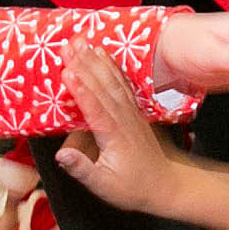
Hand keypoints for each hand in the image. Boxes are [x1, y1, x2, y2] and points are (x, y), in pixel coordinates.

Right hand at [52, 43, 191, 216]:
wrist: (165, 186)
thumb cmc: (133, 188)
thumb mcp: (104, 185)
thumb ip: (82, 169)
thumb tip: (62, 154)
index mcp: (114, 136)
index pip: (95, 107)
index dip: (80, 89)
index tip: (66, 71)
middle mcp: (123, 119)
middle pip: (102, 87)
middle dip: (84, 64)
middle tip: (68, 45)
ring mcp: (130, 113)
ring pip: (112, 81)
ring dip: (96, 59)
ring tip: (82, 42)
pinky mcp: (133, 111)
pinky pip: (121, 84)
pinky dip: (111, 66)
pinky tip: (103, 54)